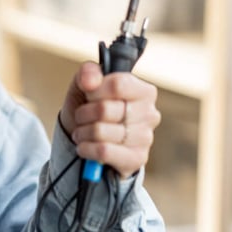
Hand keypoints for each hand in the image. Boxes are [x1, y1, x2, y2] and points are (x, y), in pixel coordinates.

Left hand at [59, 61, 159, 177]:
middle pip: (105, 109)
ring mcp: (145, 138)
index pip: (117, 84)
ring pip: (100, 131)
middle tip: (81, 117)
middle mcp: (150, 113)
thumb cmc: (90, 108)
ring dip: (82, 132)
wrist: (89, 141)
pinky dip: (86, 149)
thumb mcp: (84, 85)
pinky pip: (103, 151)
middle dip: (83, 113)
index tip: (89, 95)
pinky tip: (84, 147)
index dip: (95, 90)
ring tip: (82, 132)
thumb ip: (88, 72)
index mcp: (144, 91)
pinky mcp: (136, 159)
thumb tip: (90, 81)